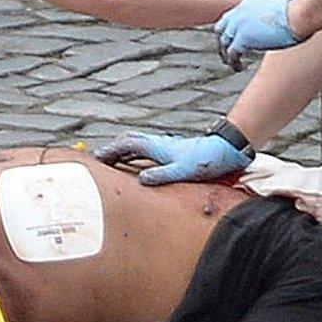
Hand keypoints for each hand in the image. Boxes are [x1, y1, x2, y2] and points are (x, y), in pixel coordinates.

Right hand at [94, 131, 250, 185]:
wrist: (226, 149)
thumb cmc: (206, 160)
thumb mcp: (182, 171)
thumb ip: (161, 175)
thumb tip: (141, 180)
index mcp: (156, 147)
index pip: (126, 145)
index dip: (110, 151)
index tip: (96, 159)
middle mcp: (158, 144)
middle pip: (129, 141)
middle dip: (113, 149)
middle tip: (100, 159)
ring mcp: (165, 146)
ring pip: (138, 144)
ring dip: (124, 152)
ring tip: (114, 162)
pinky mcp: (172, 151)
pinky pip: (148, 150)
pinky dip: (136, 155)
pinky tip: (138, 165)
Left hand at [214, 0, 299, 69]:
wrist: (299, 14)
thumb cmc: (301, 12)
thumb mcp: (280, 9)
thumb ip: (272, 17)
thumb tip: (280, 25)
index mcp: (249, 2)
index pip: (232, 15)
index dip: (231, 28)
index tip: (234, 37)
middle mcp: (240, 12)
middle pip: (222, 27)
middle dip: (224, 40)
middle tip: (227, 51)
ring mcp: (238, 24)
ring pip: (224, 42)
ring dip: (227, 54)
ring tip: (232, 64)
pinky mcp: (242, 38)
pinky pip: (231, 53)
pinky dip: (233, 62)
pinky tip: (239, 68)